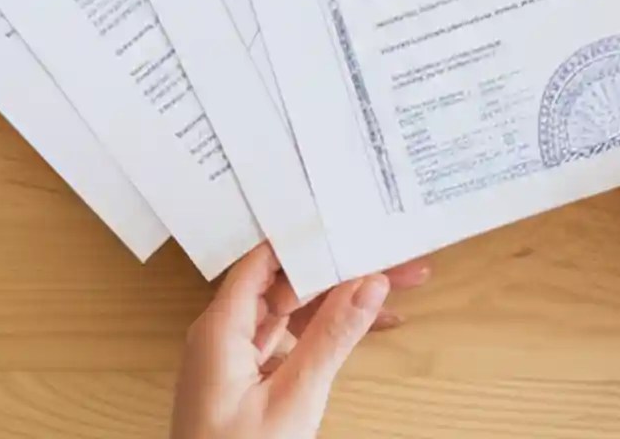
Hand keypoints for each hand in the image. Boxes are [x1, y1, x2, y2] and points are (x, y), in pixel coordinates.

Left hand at [171, 246, 430, 438]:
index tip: (351, 222)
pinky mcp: (250, 377)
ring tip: (399, 282)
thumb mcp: (293, 398)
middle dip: (343, 269)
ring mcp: (238, 356)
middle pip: (289, 282)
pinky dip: (329, 332)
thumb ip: (331, 338)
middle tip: (395, 256)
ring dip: (344, 300)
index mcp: (220, 328)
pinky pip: (292, 339)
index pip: (267, 260)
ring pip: (296, 310)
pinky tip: (370, 325)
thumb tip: (368, 285)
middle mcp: (225, 333)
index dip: (309, 237)